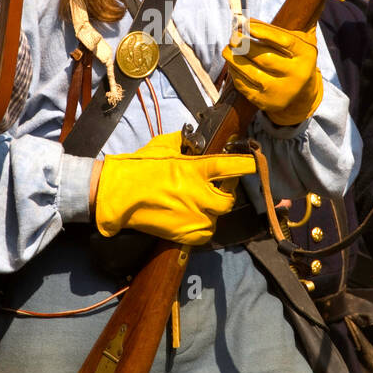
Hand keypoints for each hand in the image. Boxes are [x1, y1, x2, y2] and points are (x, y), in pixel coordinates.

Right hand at [92, 132, 255, 245]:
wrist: (118, 195)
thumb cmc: (139, 167)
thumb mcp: (163, 145)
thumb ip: (184, 142)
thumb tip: (196, 139)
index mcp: (195, 170)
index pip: (230, 167)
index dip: (246, 165)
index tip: (255, 164)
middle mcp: (198, 195)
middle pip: (228, 198)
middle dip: (224, 192)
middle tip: (215, 187)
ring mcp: (192, 217)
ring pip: (217, 217)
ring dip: (211, 210)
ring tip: (197, 203)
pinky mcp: (184, 234)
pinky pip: (205, 233)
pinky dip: (202, 226)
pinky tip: (191, 217)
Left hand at [221, 19, 323, 125]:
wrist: (301, 92)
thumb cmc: (292, 58)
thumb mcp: (292, 41)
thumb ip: (271, 30)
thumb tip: (244, 22)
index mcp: (306, 54)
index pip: (285, 41)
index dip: (265, 32)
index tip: (246, 25)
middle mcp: (297, 74)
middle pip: (266, 58)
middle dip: (245, 46)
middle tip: (232, 36)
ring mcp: (282, 90)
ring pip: (252, 73)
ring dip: (235, 59)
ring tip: (227, 49)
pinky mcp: (267, 102)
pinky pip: (245, 86)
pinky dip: (235, 73)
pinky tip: (231, 64)